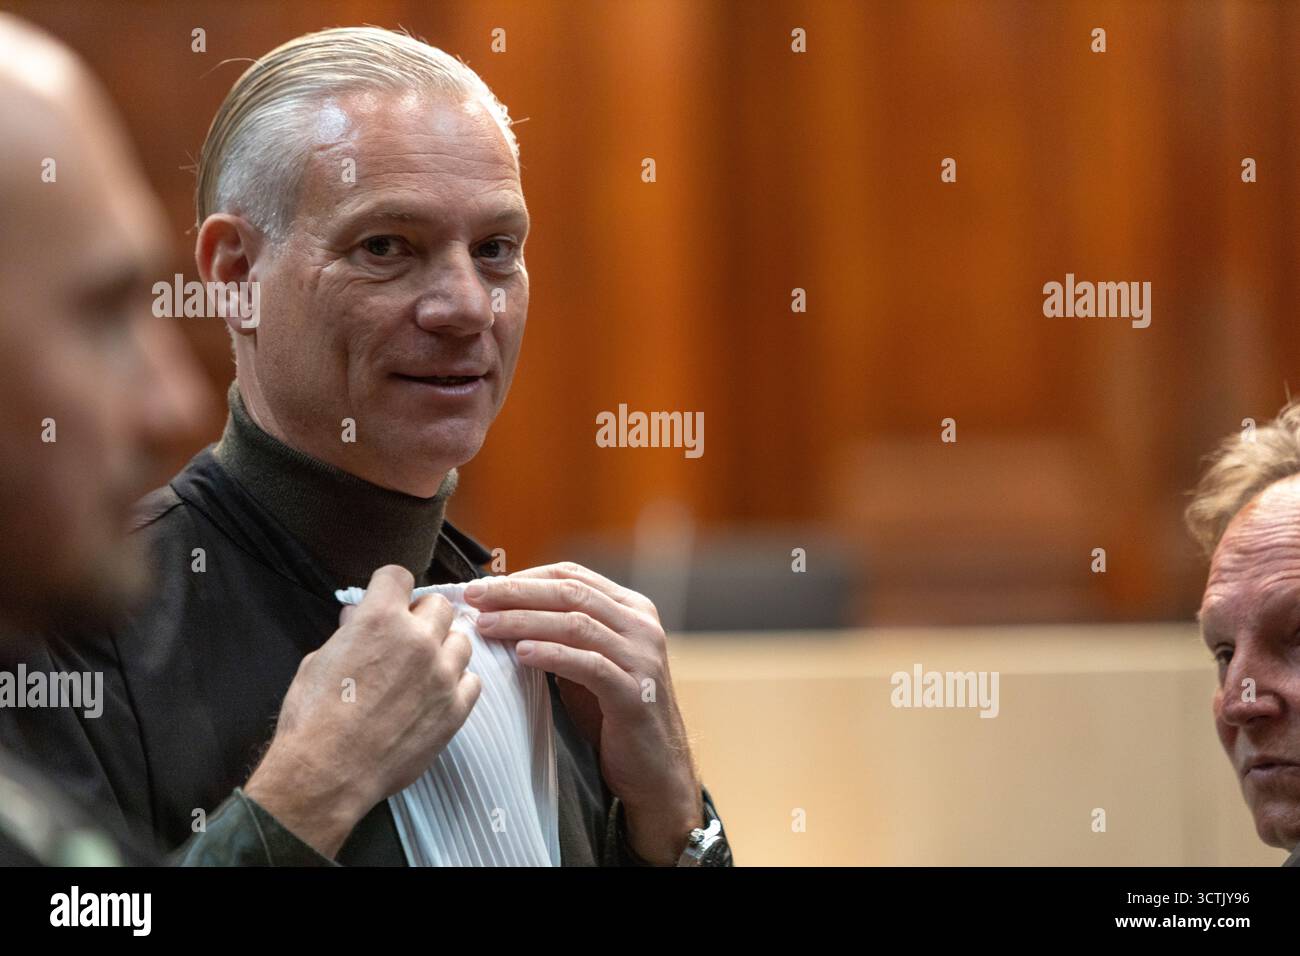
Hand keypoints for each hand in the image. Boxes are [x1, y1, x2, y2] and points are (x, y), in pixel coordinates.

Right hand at [245, 565, 479, 857]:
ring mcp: (442, 675)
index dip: (389, 587)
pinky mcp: (455, 709)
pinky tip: (435, 695)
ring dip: (443, 648)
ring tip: (422, 668)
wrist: (327, 774)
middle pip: (439, 605)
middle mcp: (418, 640)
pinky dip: (456, 683)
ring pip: (461, 641)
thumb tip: (357, 618)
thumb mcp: (319, 661)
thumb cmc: (314, 720)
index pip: (398, 576)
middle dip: (422, 615)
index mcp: (380, 620)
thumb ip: (349, 634)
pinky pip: (471, 681)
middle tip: (406, 636)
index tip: (387, 598)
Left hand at [465, 562, 702, 863]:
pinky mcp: (635, 692)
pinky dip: (552, 655)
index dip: (526, 577)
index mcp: (632, 609)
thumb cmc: (611, 712)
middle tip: (474, 597)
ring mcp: (642, 657)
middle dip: (516, 593)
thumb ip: (562, 632)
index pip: (573, 575)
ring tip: (486, 625)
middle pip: (571, 594)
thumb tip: (502, 610)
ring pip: (576, 624)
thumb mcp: (589, 661)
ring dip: (524, 621)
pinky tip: (522, 653)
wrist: (654, 767)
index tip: (485, 585)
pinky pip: (589, 665)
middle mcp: (641, 625)